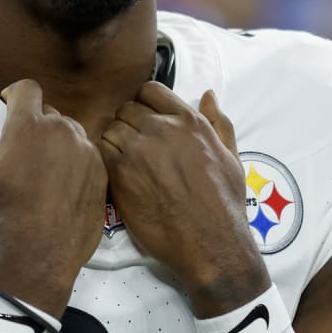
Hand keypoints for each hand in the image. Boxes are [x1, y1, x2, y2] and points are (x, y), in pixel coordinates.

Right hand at [0, 79, 106, 315]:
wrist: (39, 258)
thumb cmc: (1, 216)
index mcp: (28, 126)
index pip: (27, 88)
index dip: (15, 94)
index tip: (8, 108)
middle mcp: (62, 131)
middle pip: (48, 112)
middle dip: (34, 124)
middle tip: (20, 151)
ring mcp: (86, 151)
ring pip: (70, 132)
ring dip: (56, 141)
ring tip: (41, 170)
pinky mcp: (101, 172)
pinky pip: (88, 154)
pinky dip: (75, 161)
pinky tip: (61, 185)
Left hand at [98, 83, 269, 316]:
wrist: (210, 242)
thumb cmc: (224, 202)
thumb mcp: (231, 156)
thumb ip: (218, 121)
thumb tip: (208, 94)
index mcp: (189, 121)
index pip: (151, 90)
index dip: (145, 103)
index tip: (147, 121)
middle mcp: (161, 129)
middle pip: (127, 108)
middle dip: (129, 123)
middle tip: (135, 145)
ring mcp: (138, 149)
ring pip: (111, 128)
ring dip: (115, 141)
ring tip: (126, 161)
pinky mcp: (120, 172)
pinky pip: (100, 150)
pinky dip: (105, 158)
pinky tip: (117, 173)